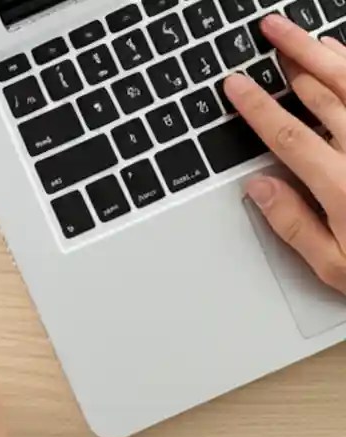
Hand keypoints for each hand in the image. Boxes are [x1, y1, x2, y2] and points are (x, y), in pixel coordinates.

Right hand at [227, 14, 345, 293]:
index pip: (287, 134)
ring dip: (325, 53)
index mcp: (342, 186)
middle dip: (291, 58)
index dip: (257, 106)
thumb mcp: (337, 267)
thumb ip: (294, 226)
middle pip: (323, 92)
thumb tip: (259, 190)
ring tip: (302, 35)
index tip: (236, 86)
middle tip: (269, 33)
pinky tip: (345, 53)